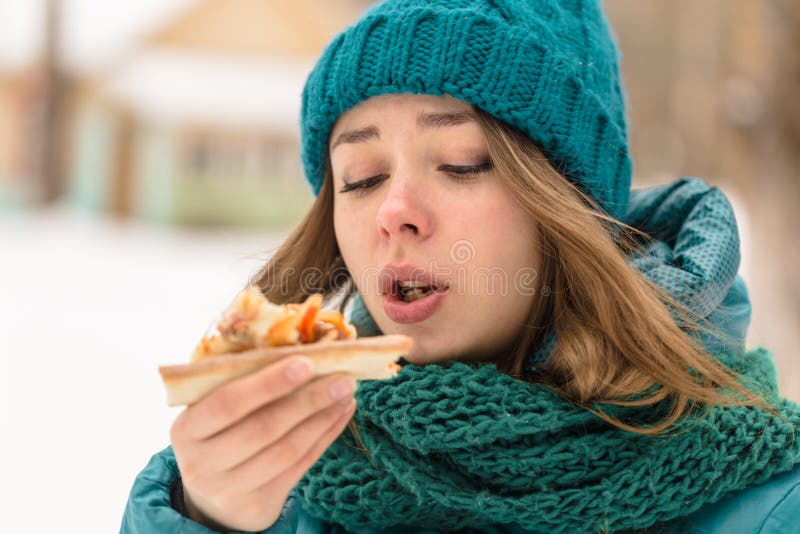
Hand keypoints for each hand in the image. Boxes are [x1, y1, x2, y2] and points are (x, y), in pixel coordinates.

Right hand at [169, 355, 356, 530]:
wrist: (212, 495)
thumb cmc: (219, 432)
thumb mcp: (211, 407)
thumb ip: (239, 379)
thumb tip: (297, 343)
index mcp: (186, 429)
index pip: (228, 403)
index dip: (268, 383)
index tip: (306, 362)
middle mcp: (203, 463)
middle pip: (263, 428)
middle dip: (308, 400)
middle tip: (343, 377)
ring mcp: (230, 488)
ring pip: (287, 450)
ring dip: (323, 417)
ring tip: (347, 392)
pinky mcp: (259, 503)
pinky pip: (300, 466)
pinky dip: (325, 436)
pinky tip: (341, 413)